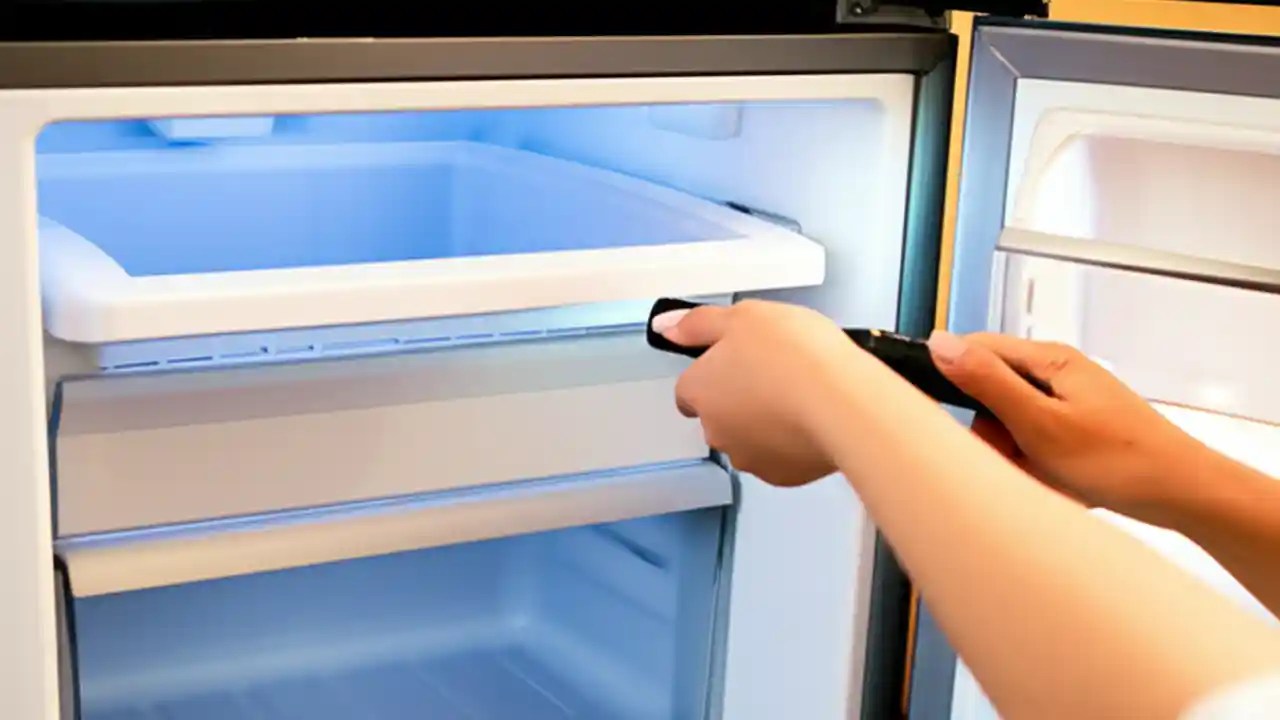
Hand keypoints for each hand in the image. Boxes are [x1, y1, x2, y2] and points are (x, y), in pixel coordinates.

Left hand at [652, 300, 868, 486]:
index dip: (713, 373)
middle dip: (738, 401)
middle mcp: (714, 431)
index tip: (742, 362)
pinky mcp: (781, 477)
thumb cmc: (792, 351)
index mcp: (699, 391)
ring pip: (747, 440)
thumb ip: (698, 324)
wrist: (843, 403)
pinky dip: (789, 445)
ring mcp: (747, 458)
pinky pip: (779, 458)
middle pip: (717, 416)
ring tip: (800, 400)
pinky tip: (813, 425)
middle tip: (776, 376)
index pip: (688, 389)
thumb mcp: (743, 316)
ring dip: (763, 425)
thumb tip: (664, 329)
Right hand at [928, 331, 1203, 524]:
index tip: (951, 417)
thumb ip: (986, 381)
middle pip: (990, 392)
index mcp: (1048, 359)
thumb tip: (939, 342)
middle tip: (1013, 456)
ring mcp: (1068, 402)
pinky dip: (1036, 466)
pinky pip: (1034, 444)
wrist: (1182, 493)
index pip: (975, 349)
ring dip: (1014, 454)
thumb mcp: (1038, 422)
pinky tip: (1055, 481)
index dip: (955, 381)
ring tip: (1041, 474)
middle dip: (990, 432)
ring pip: (1010, 424)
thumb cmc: (1118, 460)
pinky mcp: (1076, 429)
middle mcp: (1057, 373)